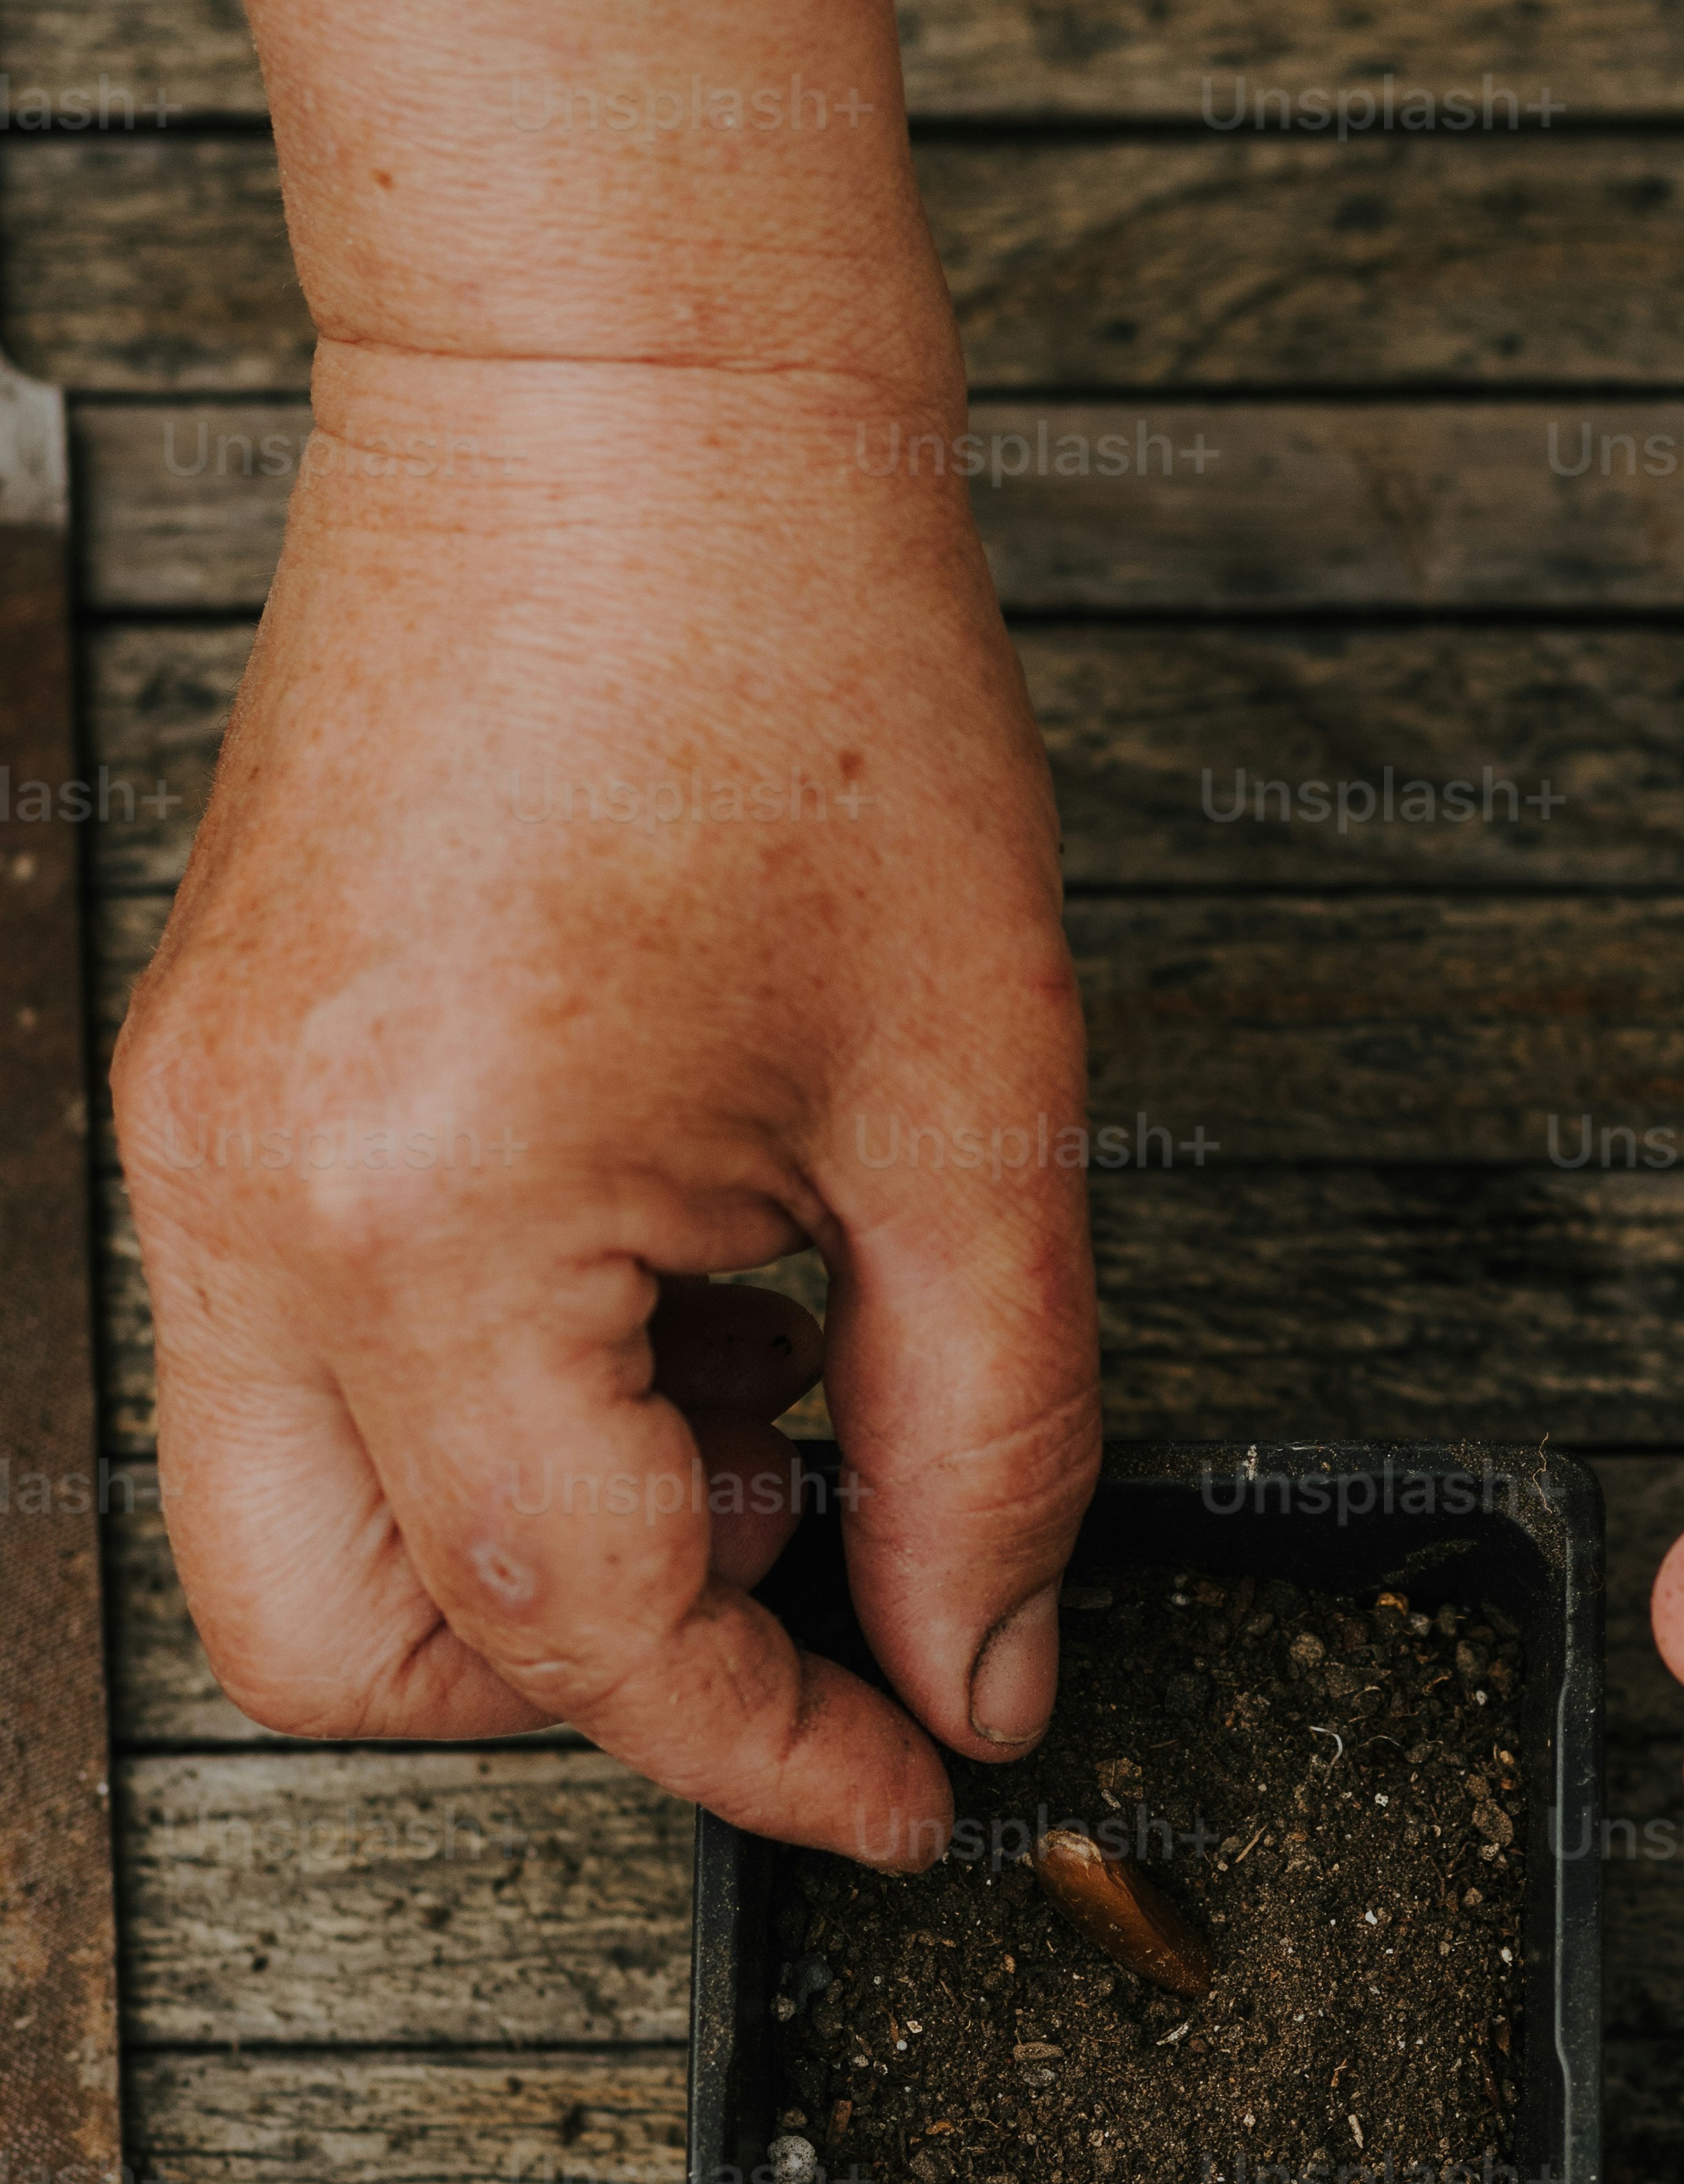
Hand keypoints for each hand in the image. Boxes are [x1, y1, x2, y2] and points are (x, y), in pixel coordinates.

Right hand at [111, 0, 1098, 1863]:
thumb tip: (979, 1667)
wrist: (626, 401)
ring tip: (756, 1374)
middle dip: (596, 1687)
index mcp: (436, 1216)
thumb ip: (990, 1438)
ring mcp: (193, 1147)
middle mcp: (252, 1207)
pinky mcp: (206, 1089)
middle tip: (812, 1581)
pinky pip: (299, 1370)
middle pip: (353, 1657)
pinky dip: (487, 1406)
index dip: (781, 1755)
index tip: (916, 1783)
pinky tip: (668, 1280)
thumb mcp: (976, 1105)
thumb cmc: (801, 671)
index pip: (592, 1639)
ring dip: (540, 1544)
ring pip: (302, 1533)